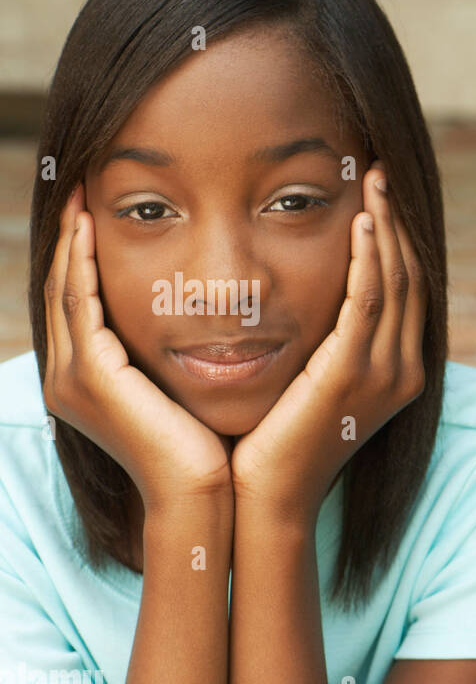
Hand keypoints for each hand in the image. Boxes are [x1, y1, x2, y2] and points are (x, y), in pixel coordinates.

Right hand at [41, 183, 231, 509]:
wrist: (202, 494)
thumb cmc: (207, 450)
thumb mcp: (180, 392)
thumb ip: (170, 358)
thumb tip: (201, 322)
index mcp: (84, 382)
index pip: (75, 303)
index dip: (80, 256)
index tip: (97, 212)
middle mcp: (65, 378)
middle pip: (60, 288)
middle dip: (69, 239)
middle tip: (80, 189)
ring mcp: (72, 378)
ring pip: (63, 289)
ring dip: (71, 240)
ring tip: (82, 196)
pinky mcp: (92, 376)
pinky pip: (80, 303)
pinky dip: (82, 263)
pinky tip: (92, 228)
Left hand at [229, 162, 425, 518]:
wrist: (269, 495)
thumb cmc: (280, 441)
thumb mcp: (317, 382)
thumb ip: (332, 343)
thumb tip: (324, 301)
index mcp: (403, 372)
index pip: (410, 290)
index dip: (399, 239)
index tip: (380, 195)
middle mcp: (404, 371)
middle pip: (410, 278)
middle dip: (397, 222)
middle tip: (379, 172)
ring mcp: (383, 374)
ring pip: (393, 282)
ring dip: (384, 227)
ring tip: (370, 181)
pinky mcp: (351, 374)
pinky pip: (367, 302)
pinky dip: (368, 259)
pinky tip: (360, 222)